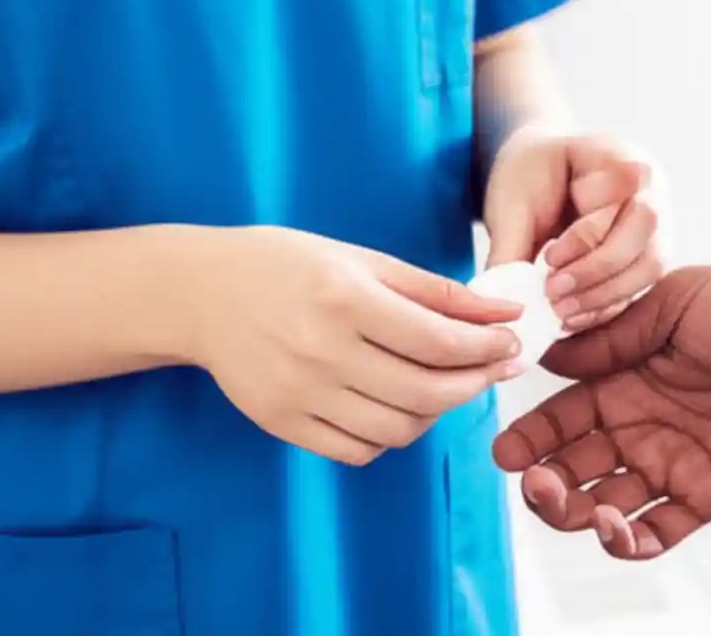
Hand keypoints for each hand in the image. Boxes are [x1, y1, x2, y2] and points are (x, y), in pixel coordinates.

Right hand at [191, 227, 523, 464]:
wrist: (200, 293)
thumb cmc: (285, 265)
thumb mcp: (362, 259)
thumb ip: (435, 290)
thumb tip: (502, 312)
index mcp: (346, 300)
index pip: (440, 342)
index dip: (488, 349)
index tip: (510, 344)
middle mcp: (323, 351)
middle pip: (427, 393)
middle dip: (474, 383)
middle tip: (491, 368)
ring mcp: (300, 394)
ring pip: (398, 430)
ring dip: (436, 413)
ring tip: (443, 385)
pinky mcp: (282, 423)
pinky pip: (358, 450)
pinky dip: (390, 436)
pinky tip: (396, 406)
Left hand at [483, 127, 667, 332]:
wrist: (539, 175)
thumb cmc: (529, 176)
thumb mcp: (512, 200)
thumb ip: (510, 246)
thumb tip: (503, 296)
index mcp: (619, 158)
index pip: (619, 200)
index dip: (586, 237)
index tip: (548, 259)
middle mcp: (650, 191)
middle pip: (643, 236)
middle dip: (596, 271)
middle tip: (553, 292)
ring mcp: (655, 226)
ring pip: (647, 269)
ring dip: (603, 296)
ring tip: (560, 312)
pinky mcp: (645, 257)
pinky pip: (636, 288)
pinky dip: (604, 307)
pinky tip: (571, 319)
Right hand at [492, 266, 710, 558]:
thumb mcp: (677, 302)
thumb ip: (613, 336)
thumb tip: (549, 357)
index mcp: (627, 373)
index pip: (563, 413)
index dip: (532, 435)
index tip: (505, 451)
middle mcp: (642, 422)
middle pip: (575, 465)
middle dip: (545, 483)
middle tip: (536, 485)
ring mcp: (674, 461)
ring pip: (606, 503)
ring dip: (577, 514)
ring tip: (574, 508)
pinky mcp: (710, 493)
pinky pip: (659, 530)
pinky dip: (628, 542)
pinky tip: (616, 532)